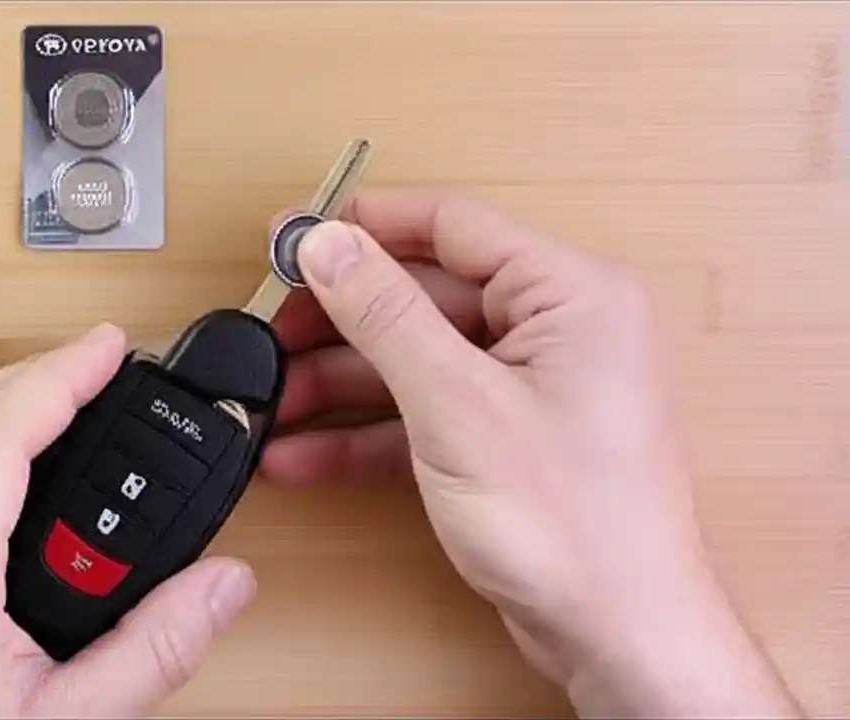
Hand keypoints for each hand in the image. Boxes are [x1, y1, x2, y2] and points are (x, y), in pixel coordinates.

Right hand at [263, 189, 801, 717]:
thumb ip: (386, 314)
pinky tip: (303, 455)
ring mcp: (534, 388)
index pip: (453, 226)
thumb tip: (327, 243)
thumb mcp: (457, 403)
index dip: (366, 227)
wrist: (618, 637)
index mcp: (572, 294)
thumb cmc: (574, 525)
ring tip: (270, 399)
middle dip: (341, 320)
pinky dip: (369, 432)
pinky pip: (428, 413)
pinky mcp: (510, 438)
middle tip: (271, 328)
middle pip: (426, 296)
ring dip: (342, 382)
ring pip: (419, 359)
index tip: (295, 236)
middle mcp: (560, 330)